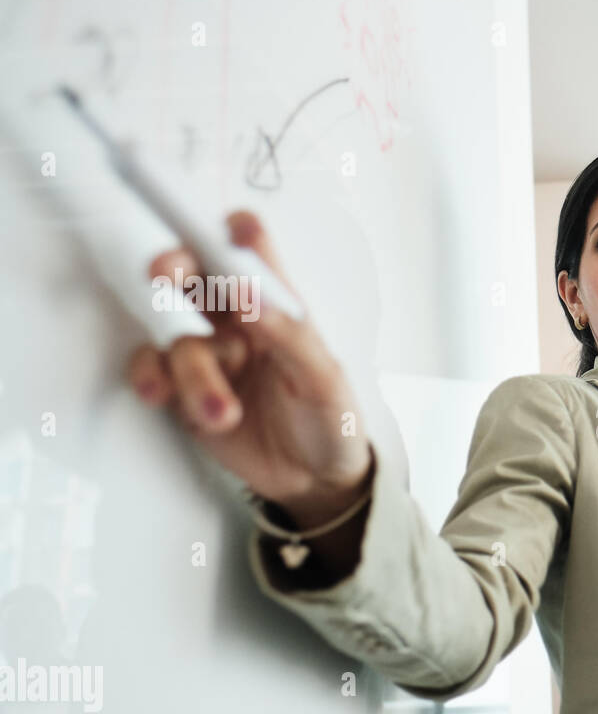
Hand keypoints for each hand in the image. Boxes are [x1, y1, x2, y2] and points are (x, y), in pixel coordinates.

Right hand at [128, 212, 372, 525]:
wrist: (313, 481)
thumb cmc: (331, 420)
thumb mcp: (326, 381)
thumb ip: (291, 335)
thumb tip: (248, 293)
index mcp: (280, 306)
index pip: (252, 250)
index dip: (236, 232)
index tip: (228, 232)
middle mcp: (239, 321)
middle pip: (194, 272)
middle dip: (174, 266)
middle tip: (166, 275)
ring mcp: (209, 352)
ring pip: (177, 335)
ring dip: (195, 374)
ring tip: (224, 414)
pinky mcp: (183, 388)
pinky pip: (151, 366)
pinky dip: (151, 378)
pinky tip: (163, 397)